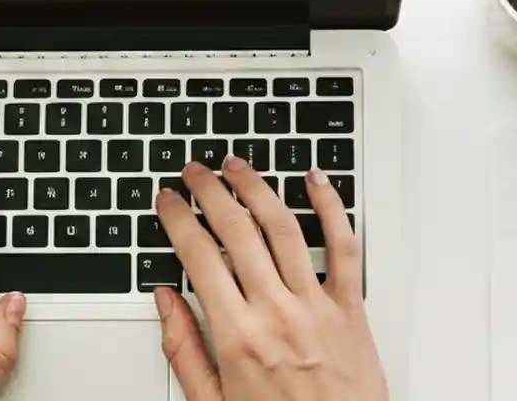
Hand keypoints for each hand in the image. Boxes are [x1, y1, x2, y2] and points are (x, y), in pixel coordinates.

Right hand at [153, 159, 386, 400]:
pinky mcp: (352, 307)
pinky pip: (344, 246)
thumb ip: (184, 349)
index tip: (168, 201)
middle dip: (210, 193)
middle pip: (238, 232)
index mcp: (237, 337)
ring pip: (284, 229)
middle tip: (195, 172)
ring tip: (238, 166)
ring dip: (258, 189)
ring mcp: (317, 306)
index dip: (178, 220)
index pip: (199, 257)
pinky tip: (317, 181)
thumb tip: (164, 301)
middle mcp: (277, 314)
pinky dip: (331, 207)